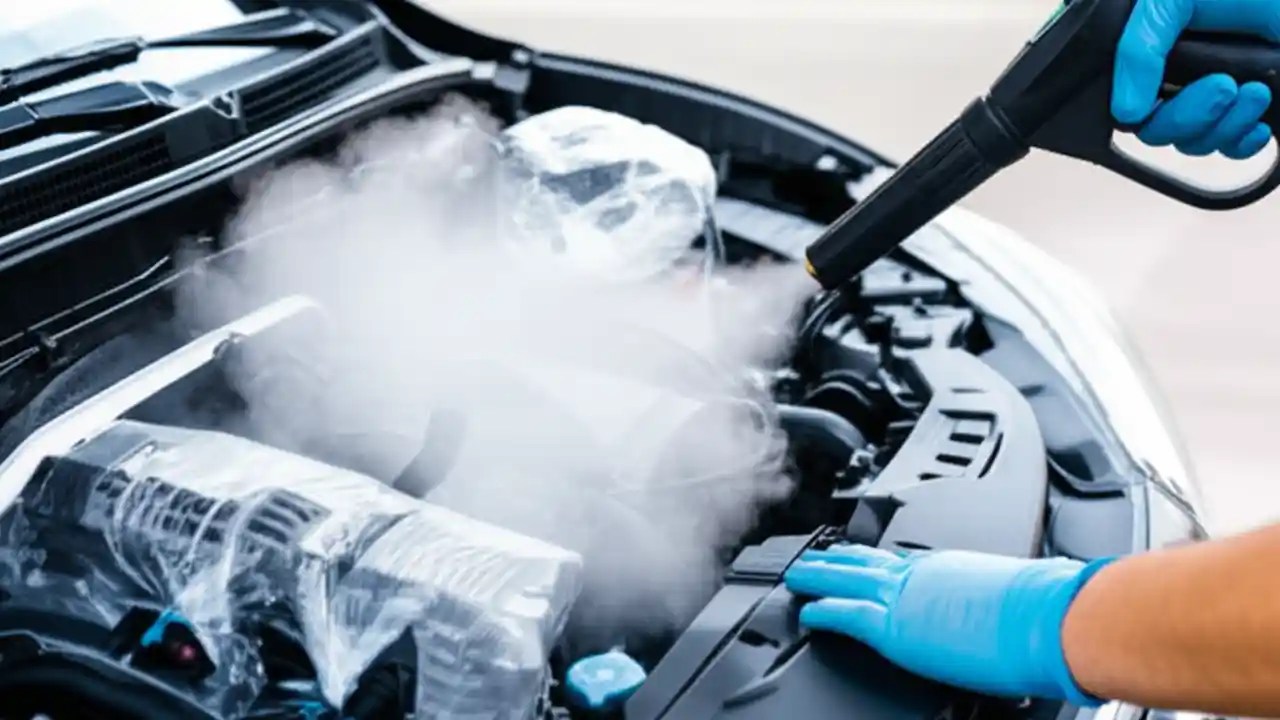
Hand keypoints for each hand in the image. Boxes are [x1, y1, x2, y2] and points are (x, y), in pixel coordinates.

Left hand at [783, 544, 1112, 702]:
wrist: (1046, 618)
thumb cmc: (1045, 610)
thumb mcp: (1016, 596)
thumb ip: (1002, 602)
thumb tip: (1019, 617)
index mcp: (951, 567)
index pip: (903, 560)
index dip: (878, 561)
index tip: (864, 558)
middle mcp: (922, 573)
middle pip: (868, 559)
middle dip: (838, 559)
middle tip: (814, 556)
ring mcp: (905, 595)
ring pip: (846, 578)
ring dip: (817, 576)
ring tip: (796, 576)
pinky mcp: (893, 625)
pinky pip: (845, 613)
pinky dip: (821, 610)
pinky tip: (805, 612)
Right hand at [1113, 0, 1277, 157]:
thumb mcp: (1173, 2)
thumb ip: (1139, 48)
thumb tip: (1126, 109)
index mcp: (1159, 54)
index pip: (1130, 106)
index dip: (1147, 112)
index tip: (1172, 92)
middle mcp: (1184, 77)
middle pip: (1160, 132)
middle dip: (1191, 117)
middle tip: (1222, 86)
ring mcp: (1217, 98)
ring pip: (1196, 144)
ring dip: (1225, 126)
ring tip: (1255, 91)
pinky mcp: (1251, 111)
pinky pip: (1234, 149)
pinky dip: (1243, 143)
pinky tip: (1257, 123)